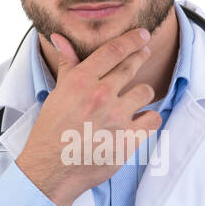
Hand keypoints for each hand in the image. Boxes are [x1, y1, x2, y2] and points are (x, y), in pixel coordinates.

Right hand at [16, 28, 162, 205]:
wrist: (51, 170)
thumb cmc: (51, 132)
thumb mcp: (57, 94)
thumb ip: (67, 65)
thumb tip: (59, 37)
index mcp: (81, 81)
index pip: (113, 51)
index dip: (132, 40)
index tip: (142, 35)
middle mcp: (100, 95)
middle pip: (131, 67)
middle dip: (140, 56)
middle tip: (143, 53)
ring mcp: (116, 118)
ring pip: (145, 91)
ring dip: (142, 93)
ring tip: (134, 99)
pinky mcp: (128, 140)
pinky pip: (153, 119)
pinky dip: (149, 118)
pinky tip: (141, 120)